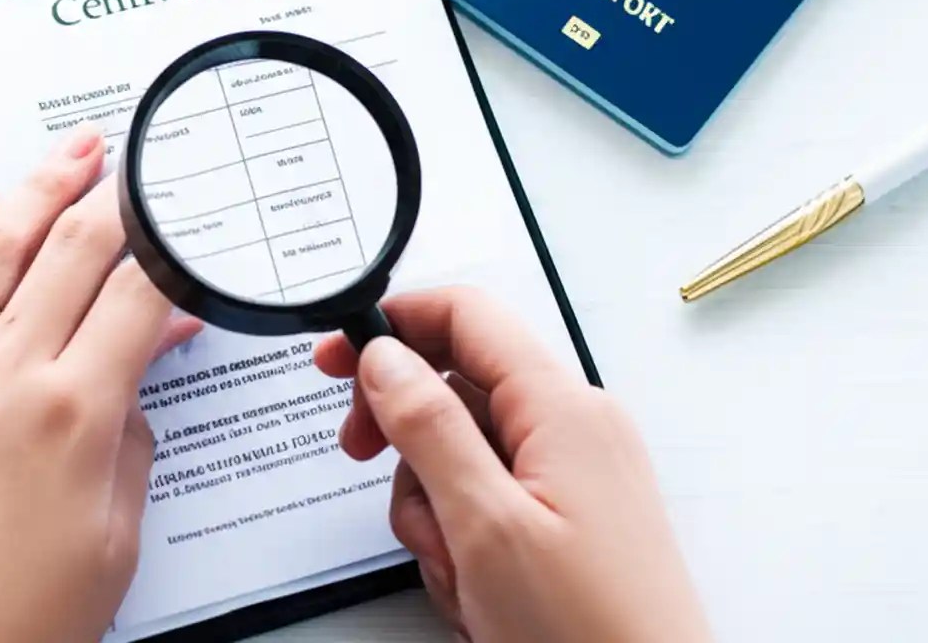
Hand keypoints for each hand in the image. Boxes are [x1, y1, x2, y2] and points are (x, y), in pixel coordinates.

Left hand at [0, 126, 200, 641]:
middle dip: (109, 196)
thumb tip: (141, 369)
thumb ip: (133, 438)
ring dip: (32, 192)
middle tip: (131, 161)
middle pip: (68, 252)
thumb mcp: (114, 538)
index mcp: (72, 416)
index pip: (135, 297)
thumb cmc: (15, 625)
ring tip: (64, 156)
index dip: (170, 255)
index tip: (187, 229)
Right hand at [315, 288, 711, 642]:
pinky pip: (487, 495)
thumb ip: (430, 427)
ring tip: (453, 563)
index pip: (467, 316)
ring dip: (431, 503)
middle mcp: (574, 429)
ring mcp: (572, 473)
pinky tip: (472, 583)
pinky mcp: (565, 515)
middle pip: (456, 385)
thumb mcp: (485, 525)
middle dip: (404, 431)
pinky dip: (460, 532)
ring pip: (462, 449)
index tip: (337, 356)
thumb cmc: (591, 634)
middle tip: (362, 456)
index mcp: (563, 410)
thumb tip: (385, 358)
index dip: (394, 323)